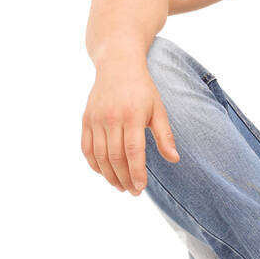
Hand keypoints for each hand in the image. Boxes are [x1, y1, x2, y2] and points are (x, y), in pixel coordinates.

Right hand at [81, 62, 178, 194]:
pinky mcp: (85, 120)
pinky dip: (94, 164)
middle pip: (115, 157)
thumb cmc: (143, 90)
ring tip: (120, 187)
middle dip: (124, 178)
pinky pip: (86, 148)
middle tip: (133, 192)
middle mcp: (112, 118)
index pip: (133, 151)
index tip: (141, 188)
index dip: (136, 172)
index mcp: (133, 115)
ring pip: (100, 156)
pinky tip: (104, 173)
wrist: (117, 66)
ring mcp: (96, 119)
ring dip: (109, 176)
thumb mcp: (159, 109)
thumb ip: (165, 136)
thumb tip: (174, 159)